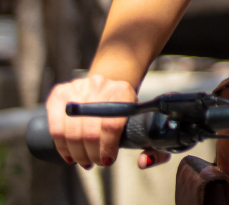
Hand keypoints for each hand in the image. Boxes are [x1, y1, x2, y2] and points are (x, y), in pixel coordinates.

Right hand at [45, 74, 164, 169]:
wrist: (107, 88)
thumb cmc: (126, 112)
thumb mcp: (144, 122)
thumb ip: (154, 147)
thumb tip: (143, 162)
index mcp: (122, 91)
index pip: (112, 124)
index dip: (107, 147)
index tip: (107, 160)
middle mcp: (99, 85)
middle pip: (90, 130)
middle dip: (91, 154)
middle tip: (95, 162)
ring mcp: (77, 88)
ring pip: (71, 130)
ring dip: (76, 153)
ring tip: (83, 161)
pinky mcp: (59, 93)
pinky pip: (55, 125)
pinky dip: (61, 145)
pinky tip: (69, 155)